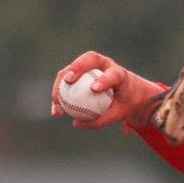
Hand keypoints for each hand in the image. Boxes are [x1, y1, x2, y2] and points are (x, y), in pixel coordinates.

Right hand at [49, 52, 163, 127]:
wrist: (128, 94)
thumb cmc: (125, 103)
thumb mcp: (119, 114)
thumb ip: (102, 119)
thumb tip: (76, 123)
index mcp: (119, 73)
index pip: (113, 74)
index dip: (104, 79)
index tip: (94, 89)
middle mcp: (104, 65)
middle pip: (89, 59)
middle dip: (77, 67)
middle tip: (67, 81)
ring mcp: (91, 66)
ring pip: (72, 68)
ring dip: (61, 82)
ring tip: (56, 102)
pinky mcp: (81, 72)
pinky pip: (67, 80)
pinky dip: (60, 92)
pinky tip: (55, 108)